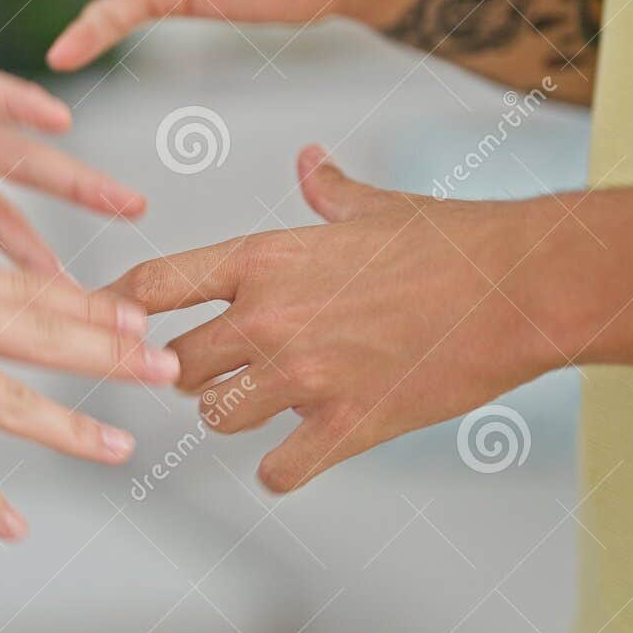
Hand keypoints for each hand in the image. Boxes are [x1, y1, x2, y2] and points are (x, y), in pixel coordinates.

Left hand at [109, 147, 564, 490]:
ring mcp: (305, 376)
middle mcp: (269, 317)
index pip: (150, 286)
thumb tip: (311, 161)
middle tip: (219, 371)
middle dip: (189, 371)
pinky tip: (298, 456)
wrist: (523, 285)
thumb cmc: (451, 240)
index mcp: (263, 258)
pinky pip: (278, 471)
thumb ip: (327, 191)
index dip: (115, 309)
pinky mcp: (348, 426)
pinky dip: (281, 470)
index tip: (109, 324)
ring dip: (235, 415)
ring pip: (216, 418)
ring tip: (265, 406)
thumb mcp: (375, 208)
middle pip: (173, 366)